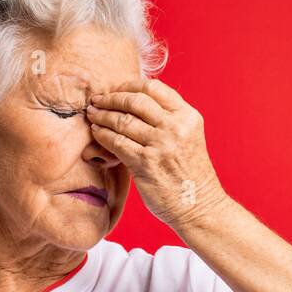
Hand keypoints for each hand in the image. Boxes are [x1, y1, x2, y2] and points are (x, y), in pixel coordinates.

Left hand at [85, 77, 227, 228]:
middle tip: (97, 100)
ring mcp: (161, 144)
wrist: (199, 205)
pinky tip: (97, 133)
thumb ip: (168, 120)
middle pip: (135, 100)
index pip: (153, 88)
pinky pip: (117, 142)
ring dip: (102, 115)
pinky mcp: (146, 163)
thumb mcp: (188, 137)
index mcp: (187, 116)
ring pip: (123, 120)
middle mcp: (176, 126)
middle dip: (111, 98)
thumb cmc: (190, 174)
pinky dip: (103, 135)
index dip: (129, 86)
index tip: (116, 90)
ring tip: (92, 114)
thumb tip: (136, 103)